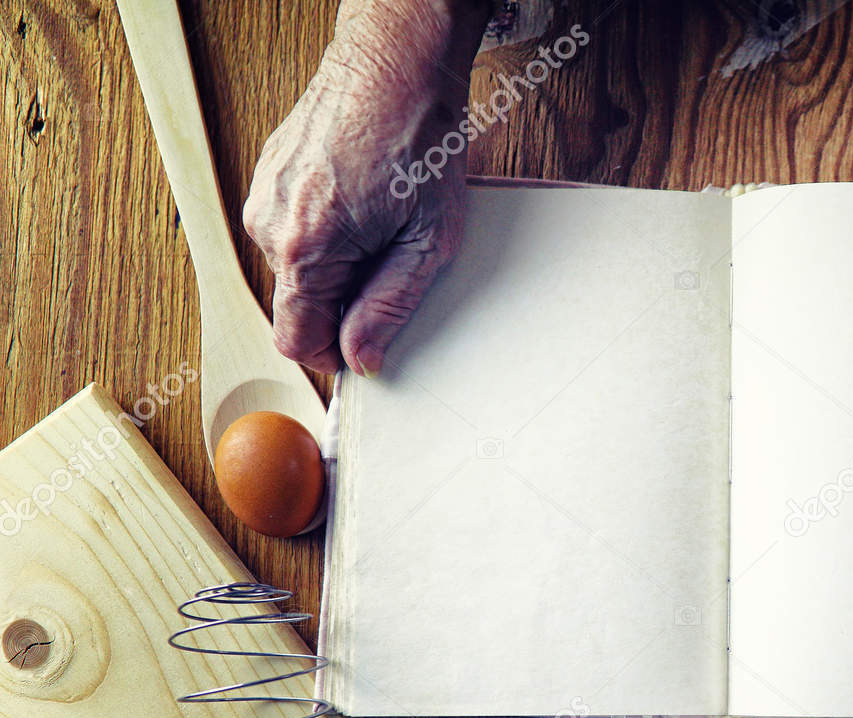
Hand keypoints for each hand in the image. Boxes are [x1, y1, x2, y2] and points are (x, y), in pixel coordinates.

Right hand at [242, 0, 489, 375]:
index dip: (335, 354)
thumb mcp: (427, 241)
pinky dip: (327, 233)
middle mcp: (269, 223)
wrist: (395, 65)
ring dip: (338, 264)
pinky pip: (293, 231)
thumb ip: (391, 306)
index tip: (364, 348)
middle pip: (299, 304)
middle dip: (344, 302)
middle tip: (392, 263)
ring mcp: (263, 196)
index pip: (298, 340)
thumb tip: (364, 356)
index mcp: (306, 248)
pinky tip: (363, 204)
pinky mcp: (268, 178)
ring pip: (297, 268)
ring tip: (382, 224)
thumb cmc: (418, 140)